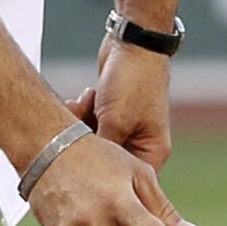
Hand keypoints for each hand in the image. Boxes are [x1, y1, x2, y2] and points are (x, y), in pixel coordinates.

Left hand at [68, 40, 173, 168]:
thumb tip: (86, 178)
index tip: (77, 171)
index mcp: (152, 152)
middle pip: (106, 163)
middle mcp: (141, 143)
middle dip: (86, 144)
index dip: (100, 180)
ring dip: (81, 125)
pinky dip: (83, 113)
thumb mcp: (115, 122)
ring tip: (80, 105)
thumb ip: (103, 153)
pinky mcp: (112, 114)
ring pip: (94, 141)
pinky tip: (84, 97)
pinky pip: (91, 124)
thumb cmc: (132, 81)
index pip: (126, 183)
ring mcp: (126, 128)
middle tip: (74, 129)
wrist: (133, 41)